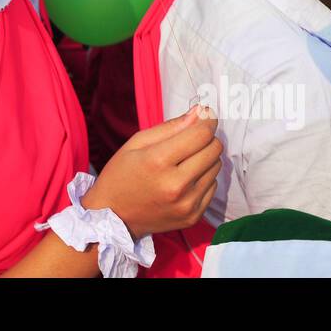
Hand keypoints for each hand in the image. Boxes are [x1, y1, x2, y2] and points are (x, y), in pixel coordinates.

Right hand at [84, 107, 221, 239]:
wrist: (113, 217)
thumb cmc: (121, 175)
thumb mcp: (136, 143)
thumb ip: (170, 127)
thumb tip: (199, 112)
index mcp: (158, 162)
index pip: (200, 135)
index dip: (207, 120)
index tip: (206, 115)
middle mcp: (176, 185)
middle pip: (214, 149)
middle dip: (207, 138)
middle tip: (193, 137)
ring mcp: (187, 204)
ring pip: (216, 167)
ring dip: (205, 158)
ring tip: (184, 161)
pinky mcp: (194, 216)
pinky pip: (213, 187)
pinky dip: (203, 178)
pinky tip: (185, 179)